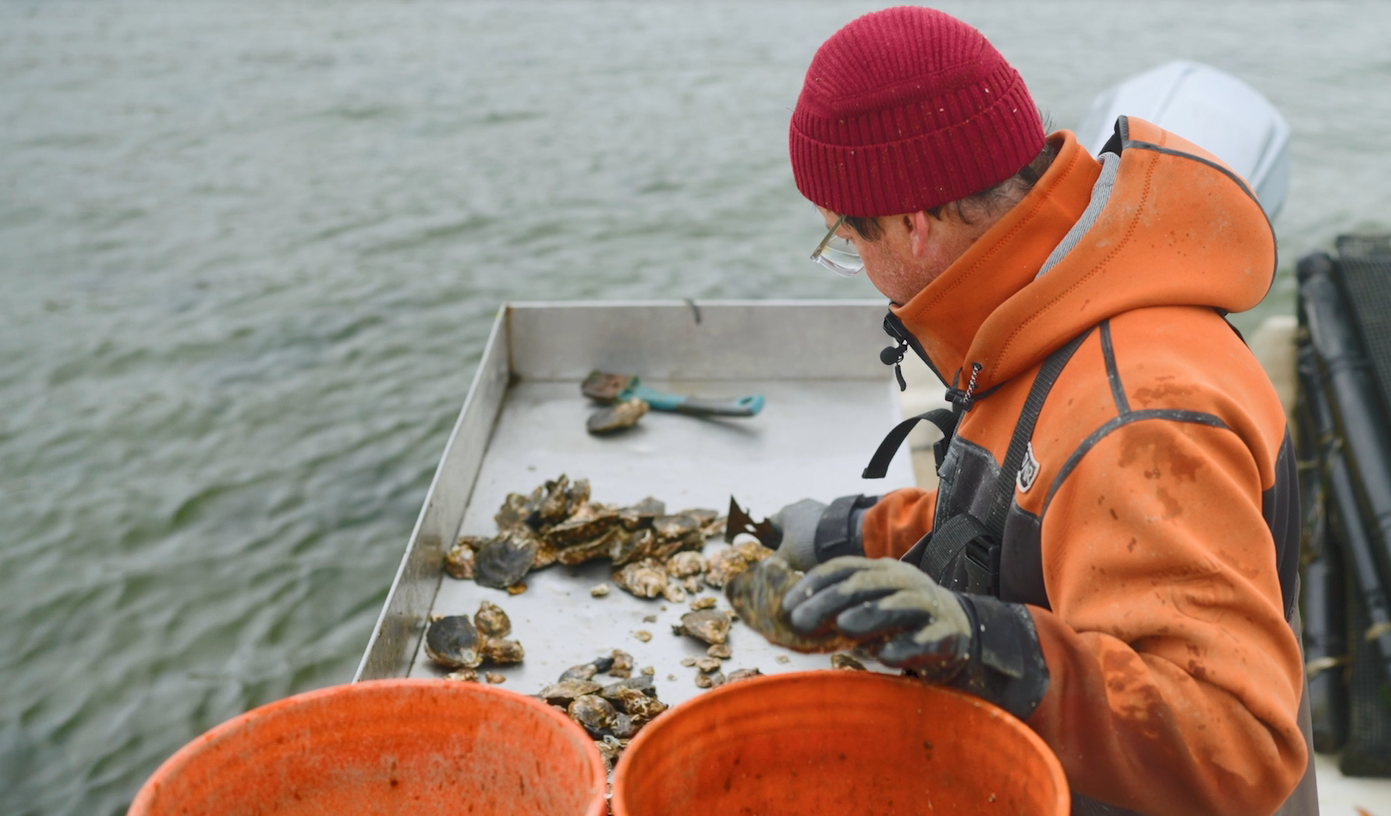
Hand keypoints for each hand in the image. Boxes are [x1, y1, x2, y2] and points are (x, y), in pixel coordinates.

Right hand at [767, 498, 826, 570]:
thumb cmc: (808, 546)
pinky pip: (821, 525)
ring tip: (812, 554)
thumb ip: (773, 562)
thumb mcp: (787, 557)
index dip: (771, 540)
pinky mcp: (832, 512)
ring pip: (806, 525)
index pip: (771, 525)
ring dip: (807, 538)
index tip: (776, 552)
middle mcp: (799, 505)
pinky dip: (820, 535)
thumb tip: (764, 569)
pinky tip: (824, 548)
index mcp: (784, 513)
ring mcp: (817, 507)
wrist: (843, 537)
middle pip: (790, 525)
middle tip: (795, 556)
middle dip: (791, 540)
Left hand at [783, 556, 970, 679]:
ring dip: (871, 614)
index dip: (814, 583)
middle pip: (866, 583)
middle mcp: (905, 582)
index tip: (786, 604)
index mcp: (883, 571)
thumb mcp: (871, 605)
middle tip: (800, 621)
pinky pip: (929, 639)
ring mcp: (930, 606)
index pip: (844, 568)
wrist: (962, 632)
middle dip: (831, 600)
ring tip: (844, 627)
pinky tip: (885, 657)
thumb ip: (839, 608)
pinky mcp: (950, 634)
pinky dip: (908, 646)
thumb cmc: (902, 621)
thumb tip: (792, 618)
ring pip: (900, 605)